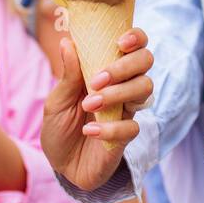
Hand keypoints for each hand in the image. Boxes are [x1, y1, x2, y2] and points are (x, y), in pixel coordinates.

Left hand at [41, 29, 152, 191]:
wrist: (61, 165)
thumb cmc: (61, 126)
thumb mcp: (57, 100)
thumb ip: (68, 74)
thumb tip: (67, 42)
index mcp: (108, 71)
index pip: (134, 45)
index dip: (136, 37)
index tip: (121, 41)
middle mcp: (123, 86)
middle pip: (146, 61)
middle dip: (125, 66)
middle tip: (97, 80)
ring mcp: (127, 110)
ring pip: (145, 89)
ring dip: (117, 93)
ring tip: (90, 105)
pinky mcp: (127, 136)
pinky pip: (132, 126)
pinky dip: (110, 128)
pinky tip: (90, 131)